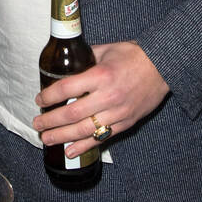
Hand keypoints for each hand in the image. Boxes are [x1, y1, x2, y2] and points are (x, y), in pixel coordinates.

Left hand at [32, 42, 169, 156]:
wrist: (164, 67)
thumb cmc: (134, 55)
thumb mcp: (107, 49)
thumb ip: (86, 57)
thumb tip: (67, 62)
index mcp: (101, 75)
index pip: (67, 88)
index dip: (49, 96)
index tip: (39, 99)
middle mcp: (108, 96)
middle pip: (72, 113)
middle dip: (50, 120)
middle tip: (37, 123)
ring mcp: (118, 112)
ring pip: (84, 130)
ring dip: (62, 136)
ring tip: (46, 138)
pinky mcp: (126, 123)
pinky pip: (102, 137)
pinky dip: (84, 146)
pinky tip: (70, 151)